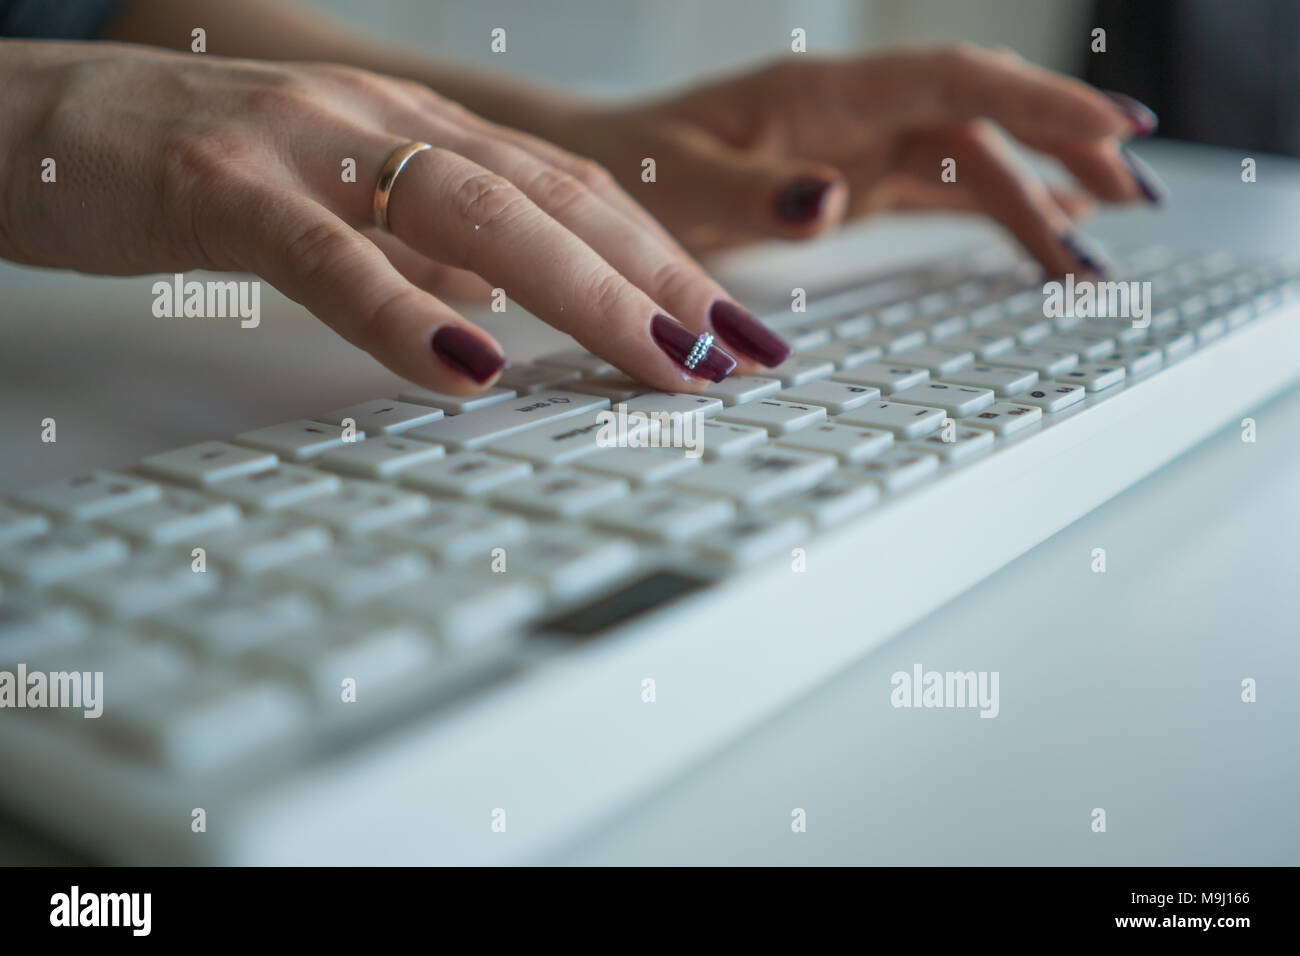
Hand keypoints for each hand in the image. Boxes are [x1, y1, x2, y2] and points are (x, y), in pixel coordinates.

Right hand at [0, 42, 783, 393]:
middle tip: (735, 357)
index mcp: (423, 133)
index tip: (738, 330)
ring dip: (580, 291)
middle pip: (557, 196)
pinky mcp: (219, 178)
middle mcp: (386, 122)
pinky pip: (323, 251)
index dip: (670, 259)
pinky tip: (466, 367)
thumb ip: (422, 255)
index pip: (577, 193)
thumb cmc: (194, 168)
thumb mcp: (341, 211)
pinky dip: (401, 311)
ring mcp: (307, 141)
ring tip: (657, 359)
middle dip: (661, 279)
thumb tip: (504, 313)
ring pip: (472, 208)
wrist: (35, 116)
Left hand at [553, 45, 1161, 271]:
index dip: (1034, 99)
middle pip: (980, 117)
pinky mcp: (852, 183)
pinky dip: (995, 210)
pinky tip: (1044, 230)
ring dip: (1039, 192)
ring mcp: (857, 147)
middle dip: (1061, 146)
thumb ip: (752, 195)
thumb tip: (832, 200)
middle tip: (1133, 194)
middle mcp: (851, 113)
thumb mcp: (676, 188)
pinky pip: (941, 190)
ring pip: (971, 157)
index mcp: (817, 94)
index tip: (1112, 125)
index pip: (948, 81)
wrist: (600, 172)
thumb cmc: (629, 168)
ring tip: (1100, 239)